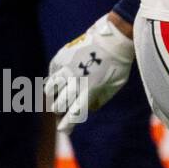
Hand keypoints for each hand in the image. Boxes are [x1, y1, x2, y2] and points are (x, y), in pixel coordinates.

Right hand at [44, 15, 135, 132]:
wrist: (113, 37)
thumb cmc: (119, 63)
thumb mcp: (117, 84)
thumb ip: (102, 98)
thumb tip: (90, 108)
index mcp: (90, 89)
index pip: (75, 112)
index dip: (68, 123)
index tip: (63, 130)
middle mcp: (75, 80)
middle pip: (59, 104)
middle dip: (59, 111)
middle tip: (61, 114)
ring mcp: (66, 69)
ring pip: (50, 90)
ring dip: (53, 97)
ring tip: (57, 99)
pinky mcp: (60, 59)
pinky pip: (51, 75)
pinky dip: (54, 80)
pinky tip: (60, 81)